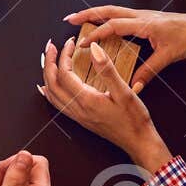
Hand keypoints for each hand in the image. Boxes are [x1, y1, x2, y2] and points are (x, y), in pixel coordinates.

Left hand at [39, 36, 171, 172]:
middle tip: (51, 47)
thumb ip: (107, 69)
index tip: (70, 43)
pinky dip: (50, 91)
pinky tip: (49, 87)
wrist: (138, 142)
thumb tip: (93, 48)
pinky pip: (57, 104)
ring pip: (52, 94)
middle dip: (48, 63)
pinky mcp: (81, 119)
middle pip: (52, 84)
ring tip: (49, 60)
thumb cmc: (134, 119)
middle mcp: (78, 109)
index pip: (64, 74)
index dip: (64, 55)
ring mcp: (78, 116)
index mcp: (86, 100)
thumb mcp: (124, 91)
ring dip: (47, 75)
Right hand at [66, 6, 185, 92]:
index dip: (96, 34)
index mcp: (143, 24)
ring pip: (113, 10)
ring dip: (95, 13)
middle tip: (68, 19)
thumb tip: (134, 87)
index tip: (81, 43)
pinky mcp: (144, 18)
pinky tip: (101, 24)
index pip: (113, 26)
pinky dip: (106, 17)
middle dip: (87, 14)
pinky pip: (120, 15)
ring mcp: (141, 15)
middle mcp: (140, 15)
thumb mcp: (167, 57)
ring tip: (78, 19)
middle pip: (108, 11)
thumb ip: (149, 71)